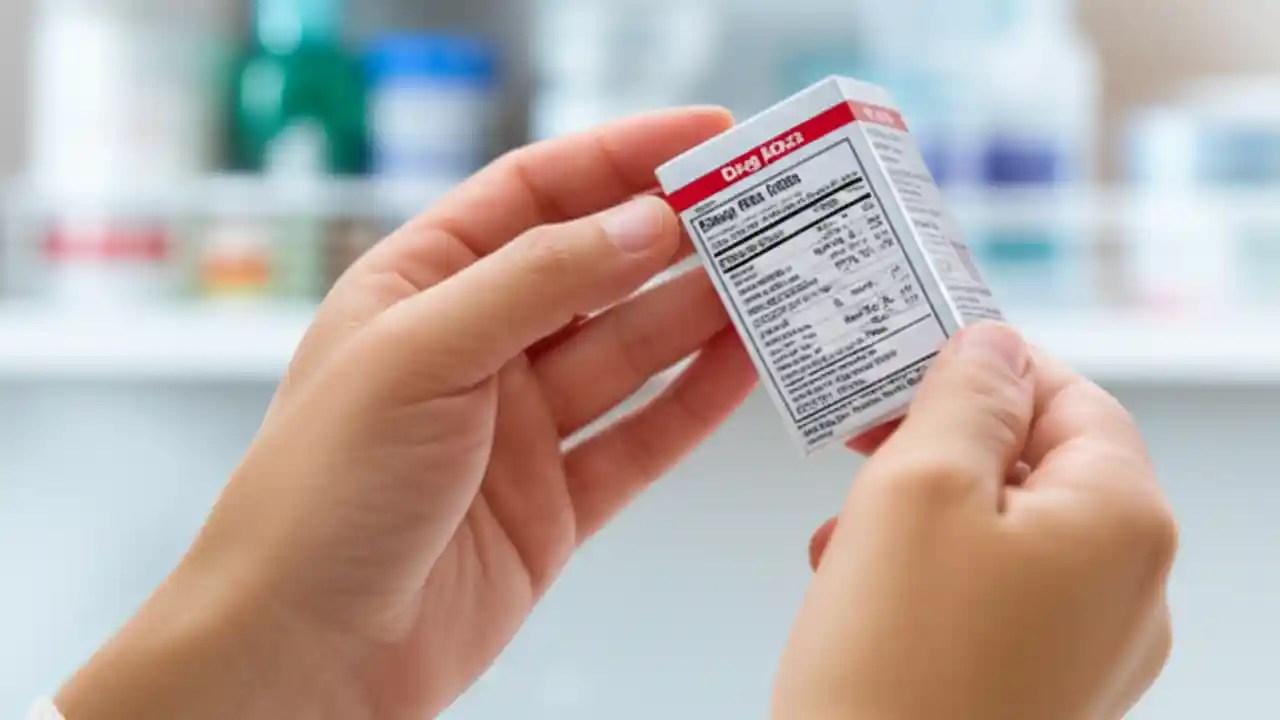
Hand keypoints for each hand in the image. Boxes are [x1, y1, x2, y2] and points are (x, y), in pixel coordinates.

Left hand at [56, 109, 756, 719]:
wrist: (309, 655)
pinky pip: (640, 438)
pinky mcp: (555, 501)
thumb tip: (640, 224)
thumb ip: (535, 283)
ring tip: (773, 282)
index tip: (704, 139)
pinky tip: (743, 367)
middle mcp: (474, 348)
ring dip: (698, 316)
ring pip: (628, 353)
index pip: (533, 193)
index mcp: (420, 286)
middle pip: (593, 269)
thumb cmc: (319, 497)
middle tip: (760, 214)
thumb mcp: (420, 355)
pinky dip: (694, 404)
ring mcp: (519, 427)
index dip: (620, 157)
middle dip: (674, 237)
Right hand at [774, 324, 1176, 719]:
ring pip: (1008, 533)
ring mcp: (1090, 651)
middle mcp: (1129, 591)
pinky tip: (863, 593)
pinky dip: (930, 577)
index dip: (992, 366)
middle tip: (865, 447)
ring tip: (849, 539)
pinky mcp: (1041, 691)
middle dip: (942, 449)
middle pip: (1040, 466)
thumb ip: (964, 397)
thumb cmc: (894, 669)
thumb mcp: (920, 486)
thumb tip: (992, 345)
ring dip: (924, 515)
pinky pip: (995, 600)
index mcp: (1122, 524)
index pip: (1073, 397)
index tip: (917, 357)